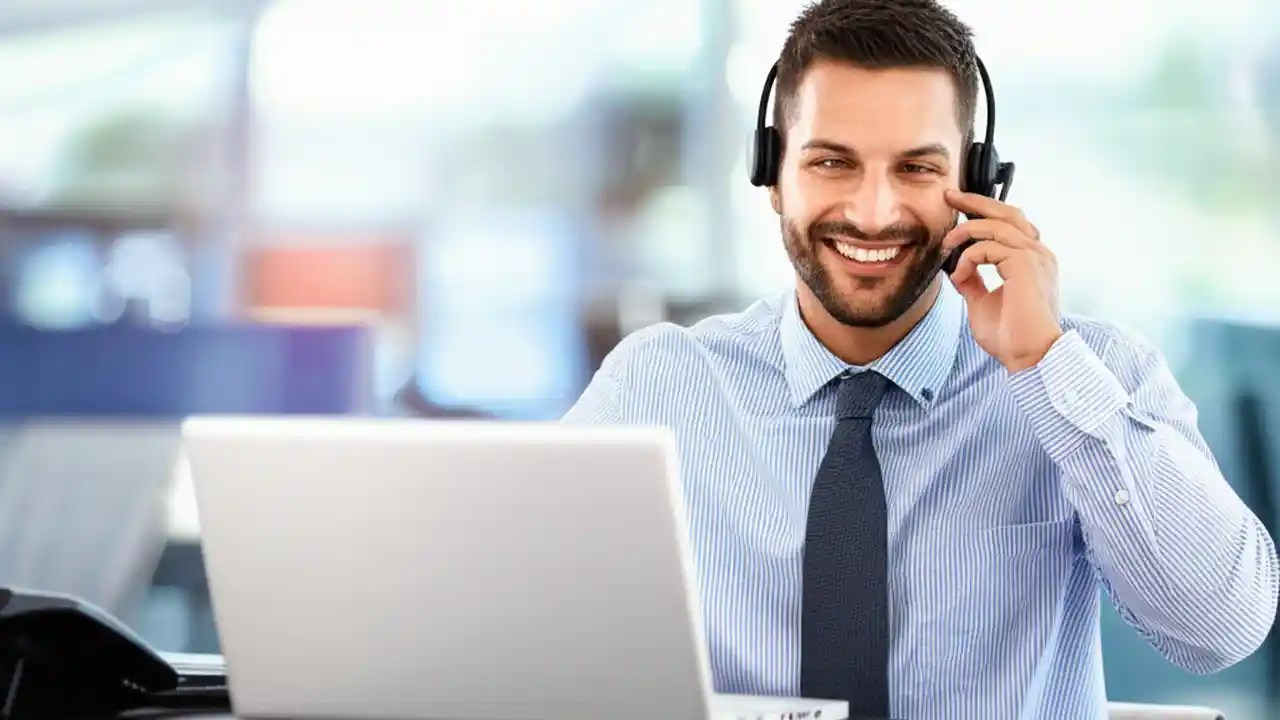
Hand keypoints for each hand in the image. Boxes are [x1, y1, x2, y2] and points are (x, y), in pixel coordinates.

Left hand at [942, 189, 1062, 372]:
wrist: (1029, 356)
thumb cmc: (1011, 337)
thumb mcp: (982, 303)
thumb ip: (974, 281)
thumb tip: (958, 269)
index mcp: (1032, 261)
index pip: (1010, 224)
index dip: (984, 212)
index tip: (958, 208)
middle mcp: (1038, 254)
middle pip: (1008, 212)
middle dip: (976, 201)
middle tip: (950, 196)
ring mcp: (1034, 257)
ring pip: (996, 226)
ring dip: (965, 232)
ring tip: (946, 244)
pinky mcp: (1025, 265)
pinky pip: (988, 248)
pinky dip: (968, 258)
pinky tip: (960, 276)